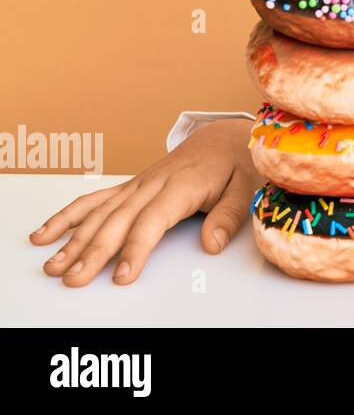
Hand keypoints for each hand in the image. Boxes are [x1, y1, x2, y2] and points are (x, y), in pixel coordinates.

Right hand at [28, 118, 257, 286]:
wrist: (224, 136)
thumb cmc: (236, 163)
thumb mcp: (247, 187)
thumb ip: (229, 216)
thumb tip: (212, 245)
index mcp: (183, 185)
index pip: (153, 220)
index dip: (136, 248)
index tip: (122, 275)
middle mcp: (154, 183)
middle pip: (119, 220)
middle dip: (93, 251)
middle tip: (73, 278)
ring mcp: (138, 183)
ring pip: (101, 211)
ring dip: (73, 238)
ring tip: (53, 265)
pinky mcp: (131, 185)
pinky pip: (95, 200)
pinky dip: (68, 216)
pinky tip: (45, 234)